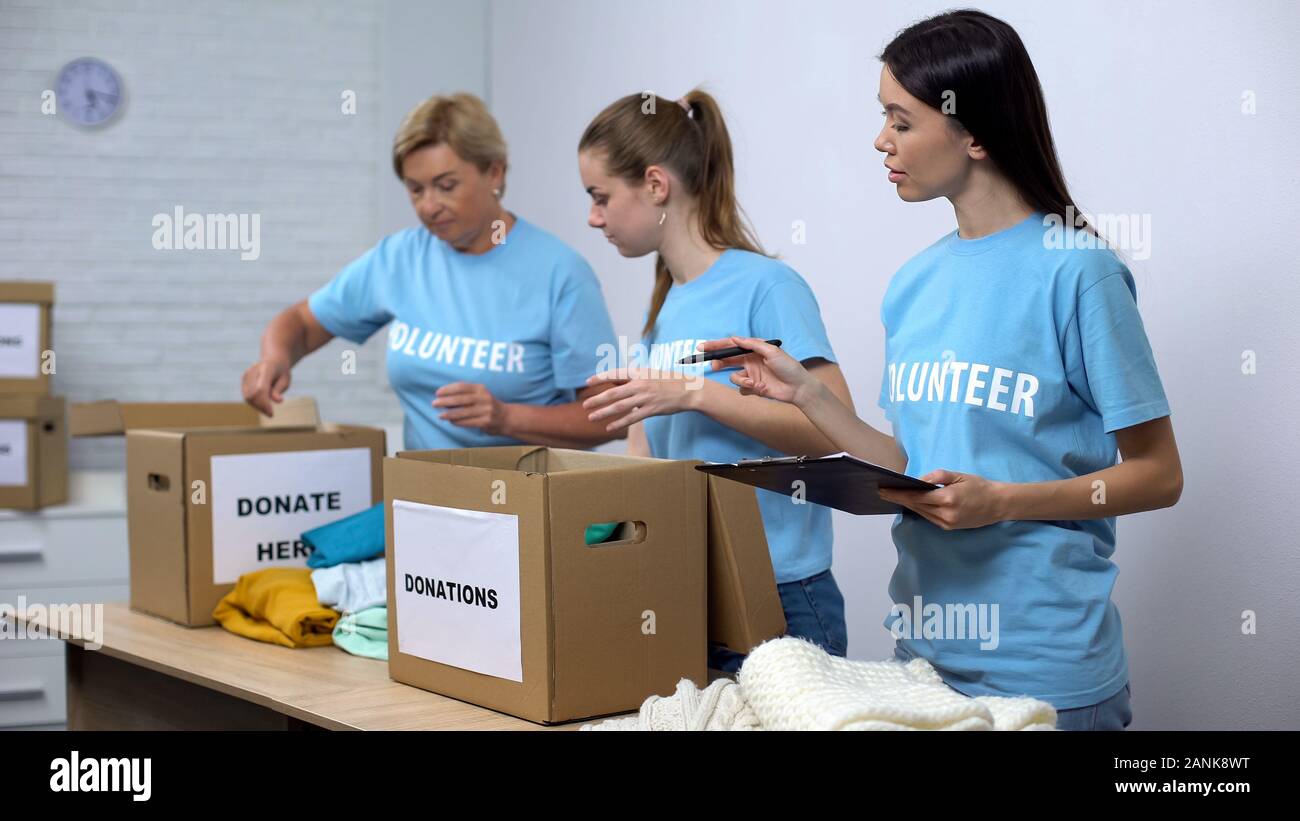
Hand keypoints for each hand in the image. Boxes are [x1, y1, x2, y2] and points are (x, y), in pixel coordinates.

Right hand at [242, 358, 291, 415]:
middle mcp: (253, 370)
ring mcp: (247, 374)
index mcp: (267, 368)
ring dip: (257, 406)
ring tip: (268, 408)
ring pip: (247, 397)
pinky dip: (254, 403)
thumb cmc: (281, 372)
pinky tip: (262, 404)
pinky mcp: (243, 379)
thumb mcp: (285, 380)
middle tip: (270, 413)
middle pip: (253, 395)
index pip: (261, 389)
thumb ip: (279, 389)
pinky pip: (246, 395)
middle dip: (261, 407)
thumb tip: (278, 400)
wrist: (273, 359)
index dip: (264, 403)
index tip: (271, 414)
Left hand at [433, 382, 508, 434]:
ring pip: (462, 412)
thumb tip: (443, 397)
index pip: (461, 387)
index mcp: (481, 388)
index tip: (437, 393)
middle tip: (434, 403)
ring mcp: (486, 410)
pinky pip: (468, 422)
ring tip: (440, 415)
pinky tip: (451, 421)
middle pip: (460, 399)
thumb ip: (464, 394)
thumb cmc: (486, 404)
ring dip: (449, 414)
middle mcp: (484, 398)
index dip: (447, 389)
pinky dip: (457, 422)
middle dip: (445, 401)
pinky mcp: (486, 422)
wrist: (505, 417)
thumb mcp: (479, 394)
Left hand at [583, 367, 704, 431]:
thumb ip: (637, 378)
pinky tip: (609, 427)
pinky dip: (619, 423)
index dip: (601, 377)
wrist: (690, 390)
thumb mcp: (652, 373)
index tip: (588, 381)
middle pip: (613, 393)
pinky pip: (632, 418)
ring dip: (604, 412)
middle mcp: (640, 384)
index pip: (615, 373)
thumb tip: (621, 382)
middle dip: (597, 399)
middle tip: (584, 405)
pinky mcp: (651, 410)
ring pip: (619, 407)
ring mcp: (645, 398)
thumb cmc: (670, 381)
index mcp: (640, 373)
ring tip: (591, 417)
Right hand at [696, 336, 814, 405]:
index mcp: (754, 350)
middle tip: (714, 366)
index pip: (732, 346)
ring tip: (754, 384)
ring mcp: (751, 375)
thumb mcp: (771, 351)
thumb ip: (752, 345)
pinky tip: (762, 388)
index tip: (703, 347)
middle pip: (728, 360)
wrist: (798, 388)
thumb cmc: (788, 366)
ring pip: (734, 378)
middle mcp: (750, 361)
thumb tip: (735, 338)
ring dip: (742, 381)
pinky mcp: (753, 388)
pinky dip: (749, 389)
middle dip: (719, 363)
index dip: (717, 346)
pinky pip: (741, 389)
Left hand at [877, 469, 1008, 529]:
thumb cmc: (979, 486)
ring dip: (907, 505)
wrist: (997, 504)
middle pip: (915, 506)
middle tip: (882, 492)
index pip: (916, 497)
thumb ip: (937, 476)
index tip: (883, 490)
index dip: (898, 494)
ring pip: (921, 513)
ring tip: (893, 496)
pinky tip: (911, 503)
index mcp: (947, 498)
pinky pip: (929, 518)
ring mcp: (947, 523)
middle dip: (898, 499)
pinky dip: (919, 510)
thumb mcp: (959, 475)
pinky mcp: (948, 527)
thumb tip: (918, 480)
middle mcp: (945, 514)